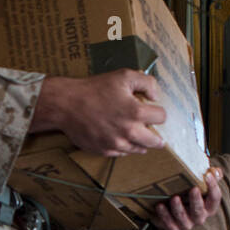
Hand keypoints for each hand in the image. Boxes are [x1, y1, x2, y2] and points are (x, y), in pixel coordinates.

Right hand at [32, 70, 166, 155]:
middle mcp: (129, 132)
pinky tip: (120, 138)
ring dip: (140, 142)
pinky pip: (121, 153)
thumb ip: (146, 83)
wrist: (67, 104)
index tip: (153, 111)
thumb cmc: (94, 89)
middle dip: (157, 136)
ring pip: (139, 149)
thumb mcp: (123, 76)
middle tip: (157, 136)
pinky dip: (123, 147)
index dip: (158, 112)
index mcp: (136, 112)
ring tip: (137, 136)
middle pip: (155, 142)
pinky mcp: (105, 151)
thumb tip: (155, 96)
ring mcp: (116, 144)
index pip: (161, 117)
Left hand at [152, 168, 221, 229]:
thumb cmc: (188, 190)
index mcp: (209, 206)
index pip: (215, 198)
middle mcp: (199, 217)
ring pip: (183, 219)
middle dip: (196, 201)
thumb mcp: (199, 182)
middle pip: (199, 211)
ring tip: (174, 198)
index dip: (213, 187)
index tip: (208, 175)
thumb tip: (215, 172)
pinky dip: (164, 215)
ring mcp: (186, 224)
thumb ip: (210, 175)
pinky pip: (169, 224)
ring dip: (179, 209)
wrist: (170, 204)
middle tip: (194, 189)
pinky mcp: (173, 227)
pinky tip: (160, 205)